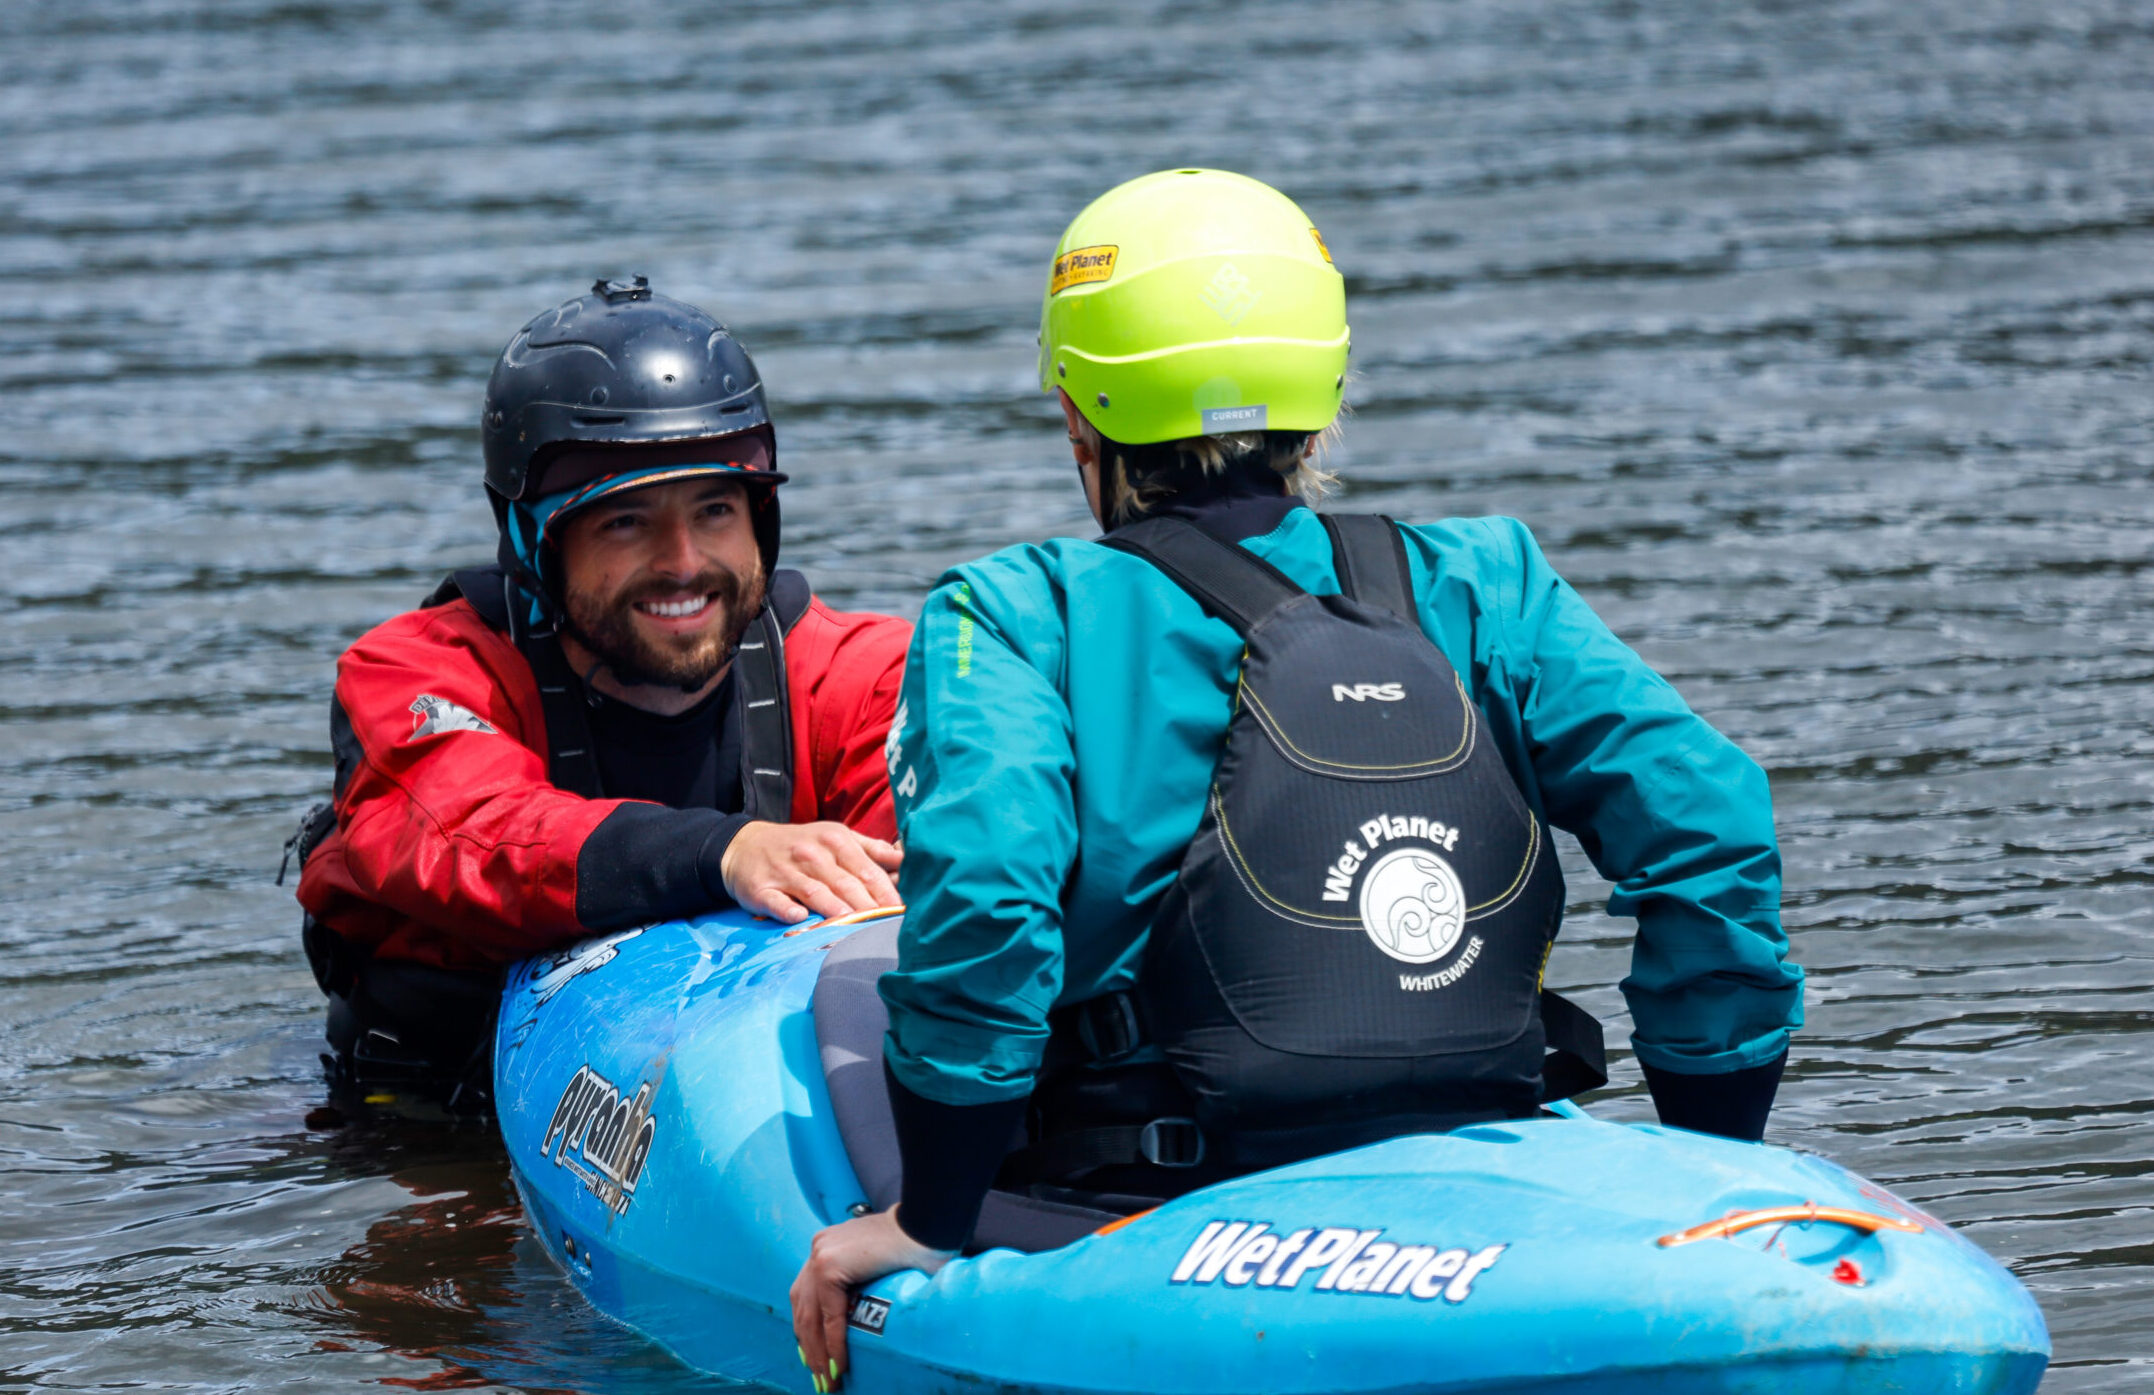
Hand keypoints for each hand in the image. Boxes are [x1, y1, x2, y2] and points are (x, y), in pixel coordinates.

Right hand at [720, 821, 901, 923]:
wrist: (745, 845)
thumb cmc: (802, 845)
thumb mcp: (836, 837)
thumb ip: (871, 850)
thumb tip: (906, 860)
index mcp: (835, 840)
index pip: (867, 870)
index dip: (887, 892)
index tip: (904, 911)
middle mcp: (811, 854)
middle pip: (845, 883)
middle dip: (867, 905)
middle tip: (886, 925)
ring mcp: (785, 871)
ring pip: (814, 892)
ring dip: (834, 908)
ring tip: (853, 923)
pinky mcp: (761, 888)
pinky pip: (776, 901)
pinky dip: (787, 909)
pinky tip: (799, 918)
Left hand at [790, 1208, 951, 1390]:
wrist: (928, 1225)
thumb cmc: (916, 1246)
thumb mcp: (877, 1265)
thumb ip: (862, 1282)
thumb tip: (861, 1317)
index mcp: (828, 1247)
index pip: (807, 1296)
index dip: (809, 1330)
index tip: (815, 1359)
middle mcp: (819, 1249)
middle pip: (803, 1308)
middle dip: (810, 1348)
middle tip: (819, 1377)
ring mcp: (820, 1255)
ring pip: (810, 1317)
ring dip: (818, 1353)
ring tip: (827, 1379)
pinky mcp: (829, 1266)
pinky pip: (829, 1317)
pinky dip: (833, 1345)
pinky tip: (838, 1366)